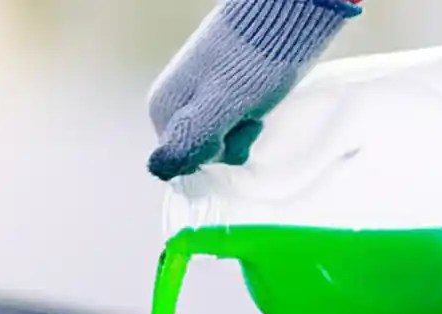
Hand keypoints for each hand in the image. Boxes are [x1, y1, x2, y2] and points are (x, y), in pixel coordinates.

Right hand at [147, 0, 358, 180]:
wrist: (283, 17)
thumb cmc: (253, 65)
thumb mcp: (220, 108)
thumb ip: (190, 139)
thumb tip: (159, 169)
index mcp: (162, 109)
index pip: (183, 162)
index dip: (214, 155)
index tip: (233, 130)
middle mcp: (170, 102)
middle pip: (199, 151)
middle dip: (228, 142)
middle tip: (249, 115)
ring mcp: (193, 93)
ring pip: (217, 136)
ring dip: (241, 129)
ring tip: (256, 103)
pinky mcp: (216, 86)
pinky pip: (228, 120)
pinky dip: (247, 116)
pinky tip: (258, 99)